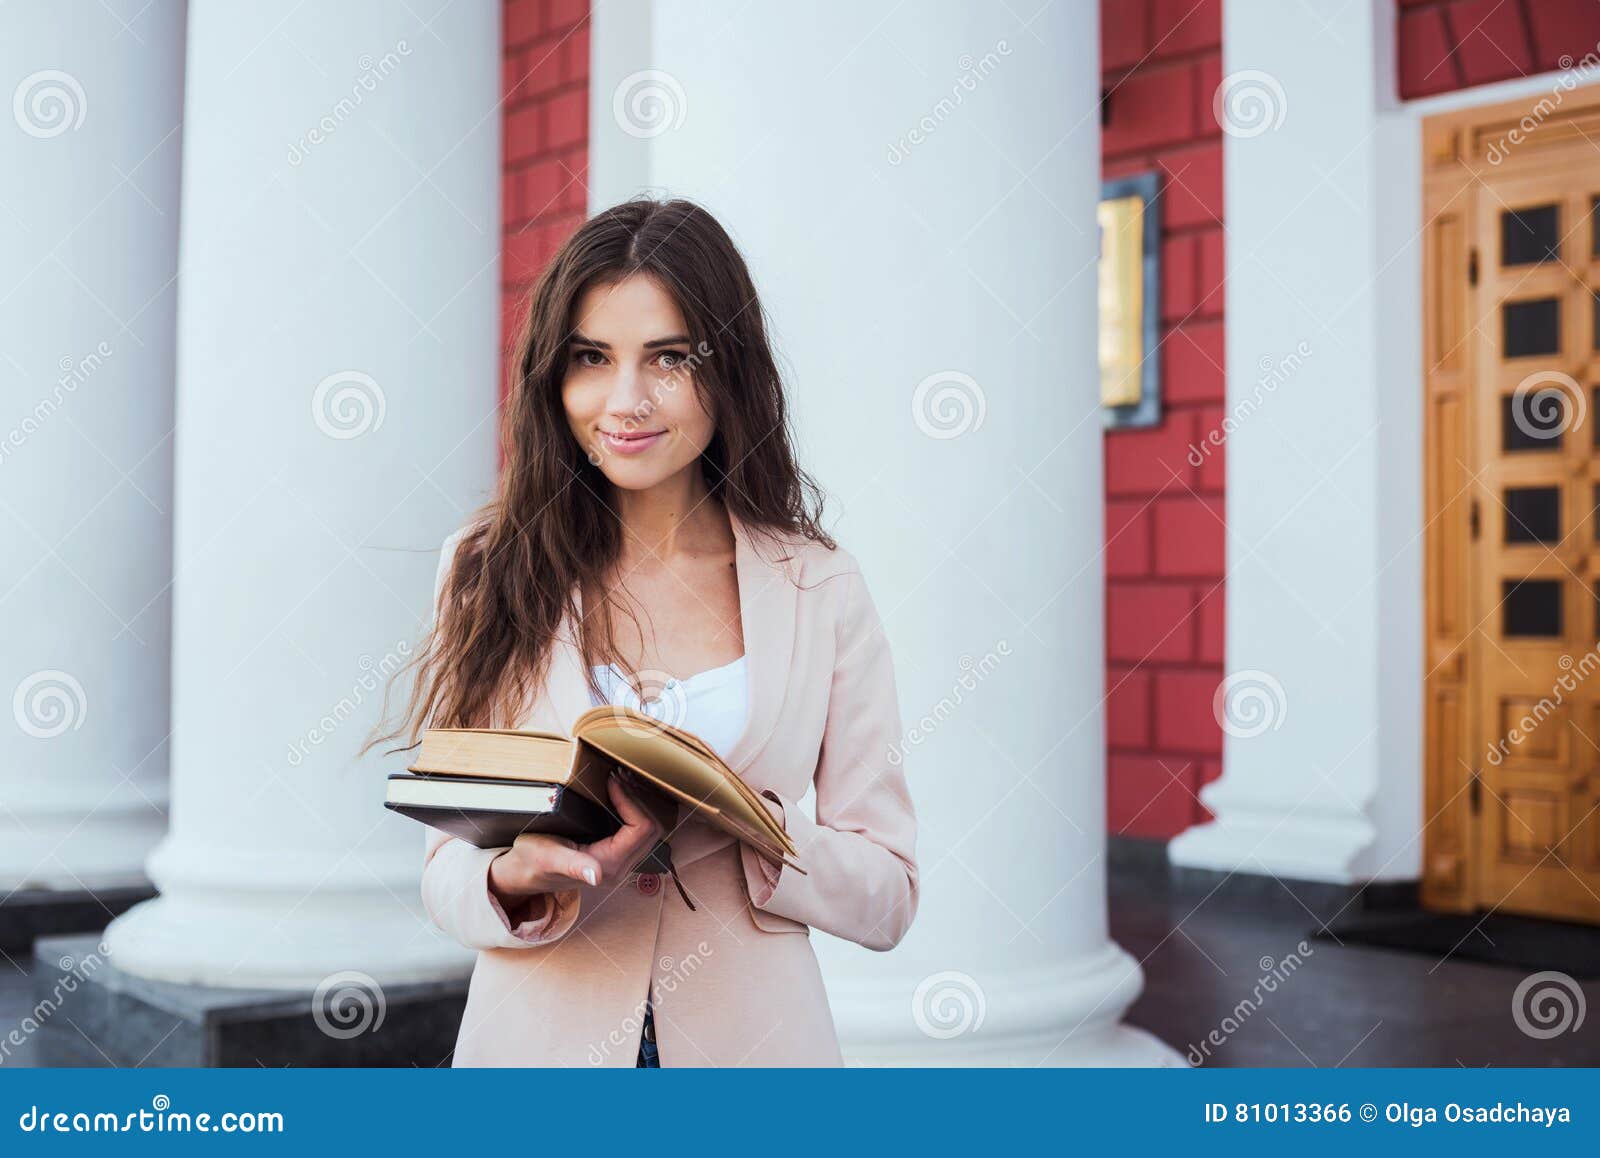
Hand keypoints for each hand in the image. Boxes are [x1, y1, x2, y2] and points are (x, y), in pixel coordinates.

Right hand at [487, 772, 663, 900]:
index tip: (612, 781)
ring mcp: (620, 863)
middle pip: (652, 829)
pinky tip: (618, 794)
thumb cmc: (532, 861)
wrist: (524, 872)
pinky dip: (632, 809)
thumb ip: (572, 865)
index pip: (641, 828)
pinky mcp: (616, 856)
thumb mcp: (548, 856)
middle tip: (619, 775)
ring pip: (648, 830)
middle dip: (638, 799)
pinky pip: (638, 832)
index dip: (631, 800)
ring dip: (637, 802)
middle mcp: (620, 868)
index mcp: (608, 866)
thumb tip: (594, 877)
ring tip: (620, 780)